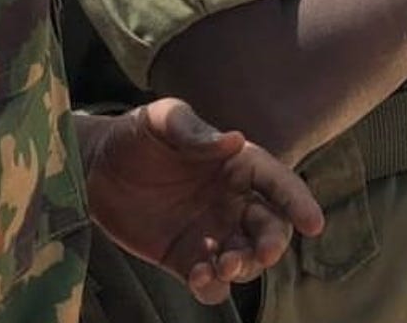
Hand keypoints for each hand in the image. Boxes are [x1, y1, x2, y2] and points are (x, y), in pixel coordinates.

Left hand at [82, 99, 323, 304]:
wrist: (93, 169)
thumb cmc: (136, 134)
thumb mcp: (162, 119)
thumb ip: (195, 130)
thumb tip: (234, 141)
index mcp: (238, 163)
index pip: (278, 182)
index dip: (298, 201)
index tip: (313, 223)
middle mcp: (233, 200)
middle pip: (270, 226)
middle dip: (273, 242)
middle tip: (259, 252)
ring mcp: (211, 232)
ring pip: (245, 259)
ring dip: (244, 268)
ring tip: (221, 266)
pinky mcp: (185, 260)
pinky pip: (211, 282)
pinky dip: (213, 288)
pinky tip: (199, 277)